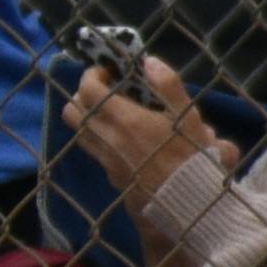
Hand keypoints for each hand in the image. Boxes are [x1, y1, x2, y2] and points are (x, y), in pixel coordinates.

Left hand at [63, 53, 218, 201]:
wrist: (190, 205)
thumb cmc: (194, 158)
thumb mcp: (189, 118)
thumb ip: (168, 86)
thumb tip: (149, 61)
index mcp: (125, 120)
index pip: (88, 90)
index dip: (92, 75)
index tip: (108, 71)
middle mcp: (107, 139)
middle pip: (71, 111)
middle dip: (82, 96)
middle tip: (105, 90)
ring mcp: (105, 160)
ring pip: (78, 132)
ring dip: (88, 117)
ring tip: (112, 112)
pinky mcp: (110, 176)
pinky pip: (93, 150)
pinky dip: (97, 137)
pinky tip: (121, 137)